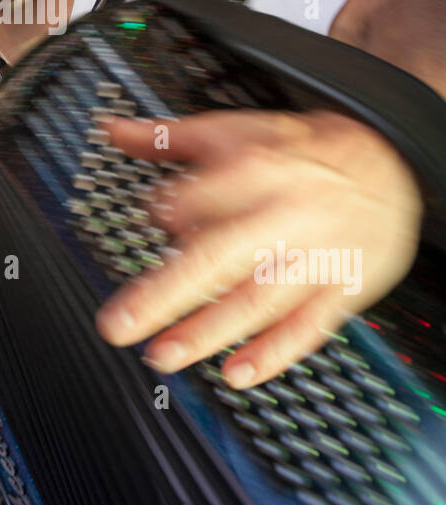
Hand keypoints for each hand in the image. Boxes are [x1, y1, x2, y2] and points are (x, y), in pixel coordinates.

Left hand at [94, 109, 423, 387]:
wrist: (392, 164)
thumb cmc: (306, 153)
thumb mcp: (239, 131)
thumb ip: (171, 138)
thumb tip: (113, 130)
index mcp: (258, 170)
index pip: (198, 197)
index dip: (167, 210)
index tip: (152, 217)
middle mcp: (285, 216)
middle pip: (218, 258)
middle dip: (165, 294)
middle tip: (119, 326)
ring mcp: (315, 258)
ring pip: (257, 299)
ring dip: (207, 332)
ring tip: (161, 355)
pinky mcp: (342, 289)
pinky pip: (307, 327)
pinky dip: (274, 353)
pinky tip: (237, 373)